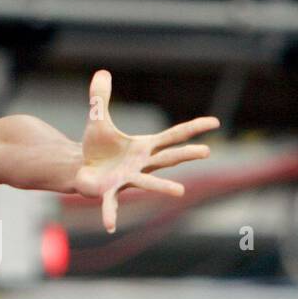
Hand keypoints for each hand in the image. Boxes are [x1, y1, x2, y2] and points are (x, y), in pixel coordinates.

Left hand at [73, 69, 218, 231]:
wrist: (82, 169)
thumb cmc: (97, 147)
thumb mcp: (98, 120)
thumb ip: (100, 98)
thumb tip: (101, 71)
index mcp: (144, 147)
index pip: (173, 136)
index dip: (194, 128)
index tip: (215, 122)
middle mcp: (142, 165)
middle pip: (168, 158)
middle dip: (186, 154)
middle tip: (206, 151)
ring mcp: (128, 179)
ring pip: (148, 183)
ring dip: (163, 187)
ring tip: (179, 191)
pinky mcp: (109, 192)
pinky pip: (111, 203)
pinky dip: (110, 214)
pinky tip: (110, 227)